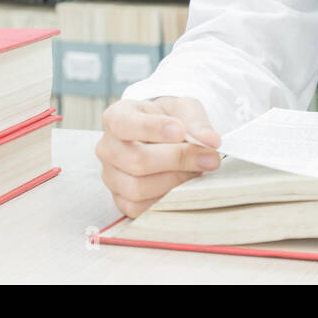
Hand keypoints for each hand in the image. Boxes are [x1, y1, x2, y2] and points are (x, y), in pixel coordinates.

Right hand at [96, 96, 222, 219]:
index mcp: (116, 117)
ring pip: (138, 188)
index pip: (123, 123)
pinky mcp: (121, 200)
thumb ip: (196, 121)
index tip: (181, 131)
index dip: (152, 128)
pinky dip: (166, 200)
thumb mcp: (184, 109)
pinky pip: (140, 208)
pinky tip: (184, 186)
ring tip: (197, 170)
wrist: (165, 137)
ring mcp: (111, 177)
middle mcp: (107, 148)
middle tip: (208, 156)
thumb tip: (209, 141)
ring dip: (175, 181)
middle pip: (136, 160)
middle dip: (177, 160)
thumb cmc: (170, 120)